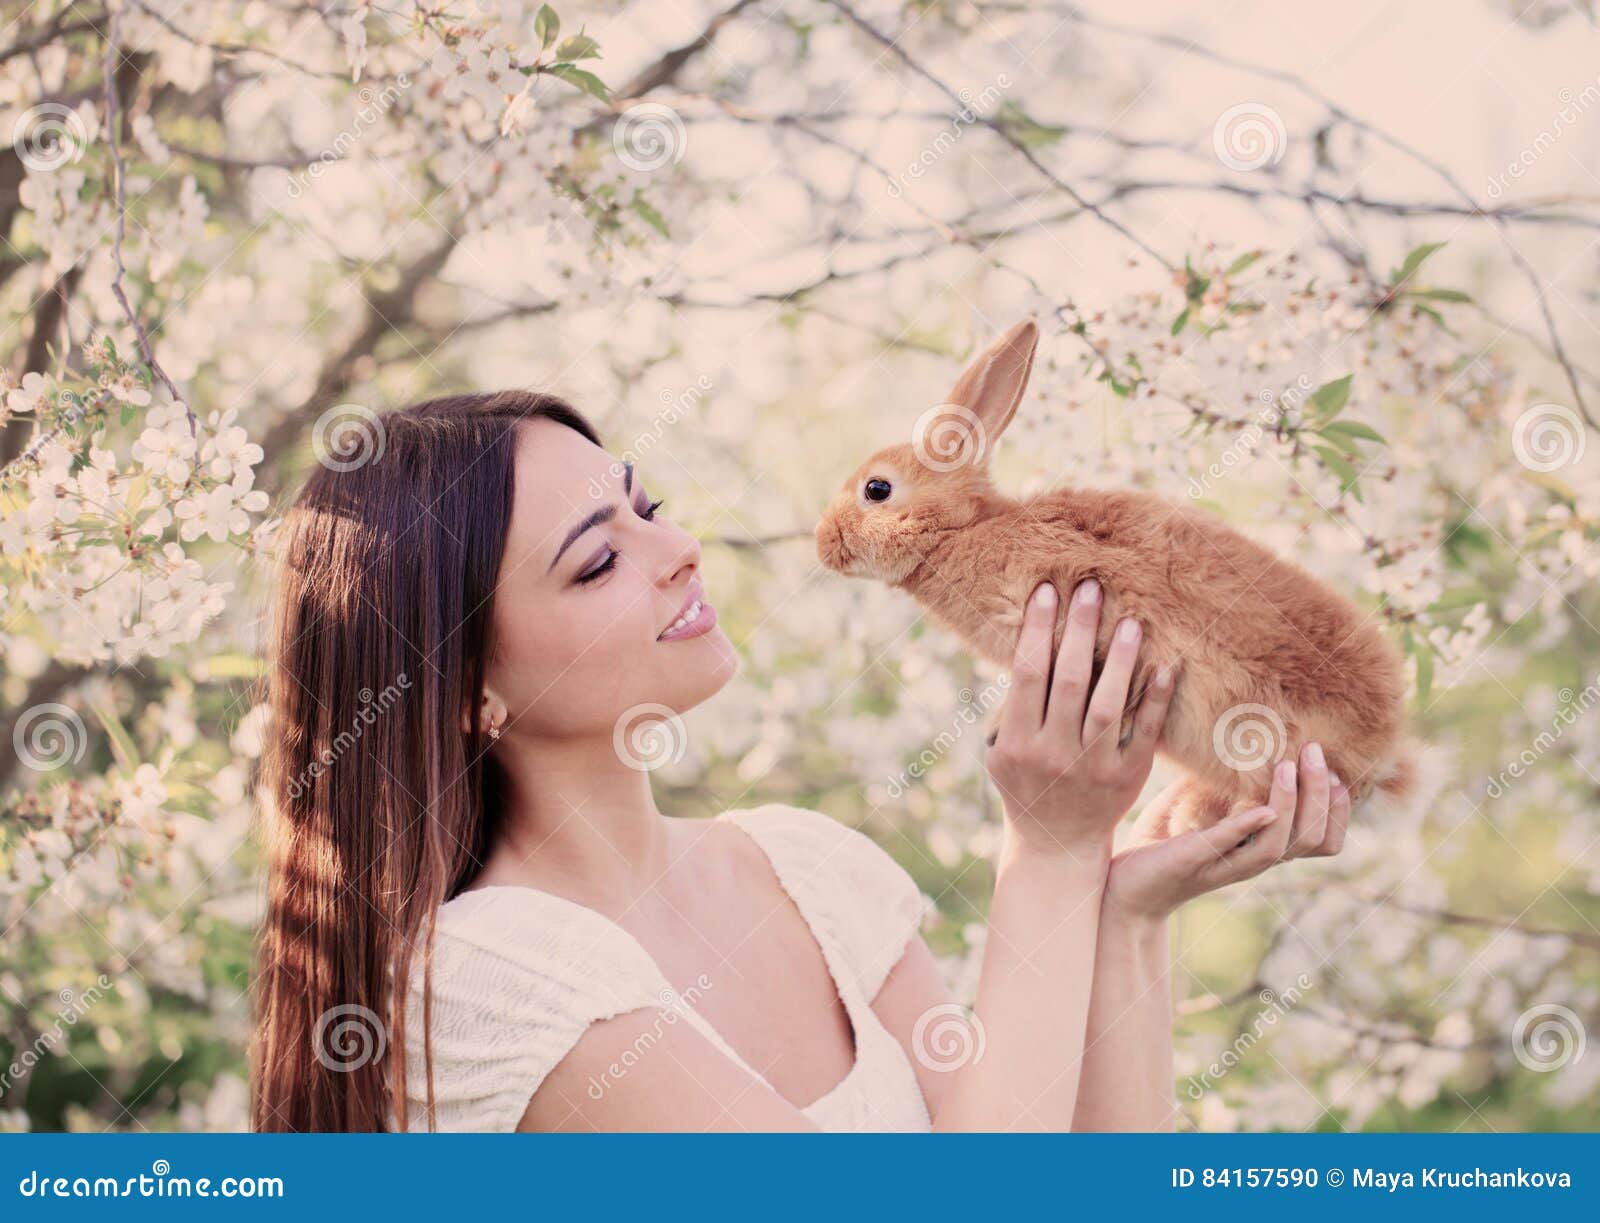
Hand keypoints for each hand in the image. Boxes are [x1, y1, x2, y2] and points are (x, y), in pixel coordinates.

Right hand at [987, 578, 1174, 861]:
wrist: (1056, 846)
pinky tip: (1165, 666)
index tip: (1047, 590)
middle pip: (1068, 681)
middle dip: (1079, 631)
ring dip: (1120, 660)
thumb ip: (1012, 708)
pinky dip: (1153, 700)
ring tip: (1132, 621)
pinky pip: (1143, 734)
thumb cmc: (1026, 785)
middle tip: (1092, 587)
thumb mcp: (1003, 752)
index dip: (1036, 629)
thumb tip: (1027, 645)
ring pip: (1106, 705)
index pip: (1027, 673)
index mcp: (1017, 742)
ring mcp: (1092, 768)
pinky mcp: (1126, 778)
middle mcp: (1053, 754)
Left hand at [1103, 742, 1351, 923]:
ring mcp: (1224, 865)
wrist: (1121, 883)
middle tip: (1315, 752)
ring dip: (1289, 805)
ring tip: (1288, 766)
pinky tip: (1260, 808)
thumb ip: (1230, 779)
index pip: (1324, 840)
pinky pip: (1227, 847)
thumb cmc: (1164, 839)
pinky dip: (1246, 827)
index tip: (1340, 773)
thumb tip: (1247, 732)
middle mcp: (1251, 861)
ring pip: (1277, 847)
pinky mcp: (1192, 862)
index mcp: (1261, 847)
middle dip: (1321, 796)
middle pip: (1311, 839)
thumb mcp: (1203, 802)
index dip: (1339, 810)